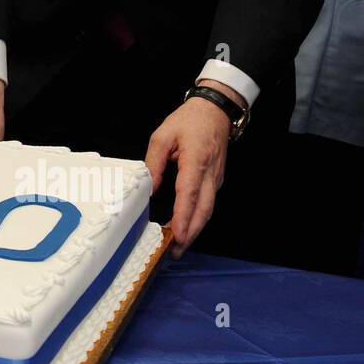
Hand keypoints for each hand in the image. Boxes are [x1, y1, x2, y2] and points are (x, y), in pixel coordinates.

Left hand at [144, 96, 231, 257]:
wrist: (215, 112)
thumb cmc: (188, 121)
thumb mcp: (162, 136)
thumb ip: (153, 163)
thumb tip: (148, 187)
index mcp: (195, 160)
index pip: (188, 194)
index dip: (183, 216)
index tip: (176, 233)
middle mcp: (209, 174)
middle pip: (203, 210)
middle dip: (191, 233)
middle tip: (175, 251)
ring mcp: (215, 179)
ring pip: (208, 209)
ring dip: (195, 229)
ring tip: (179, 245)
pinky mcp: (216, 180)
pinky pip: (208, 203)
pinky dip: (198, 218)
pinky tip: (187, 226)